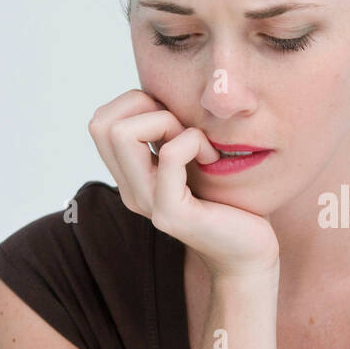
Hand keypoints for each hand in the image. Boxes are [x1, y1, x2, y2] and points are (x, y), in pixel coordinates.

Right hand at [88, 89, 279, 279]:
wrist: (249, 254)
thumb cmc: (230, 202)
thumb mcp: (193, 159)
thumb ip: (171, 136)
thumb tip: (162, 94)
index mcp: (131, 177)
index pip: (100, 121)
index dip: (135, 105)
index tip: (175, 121)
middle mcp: (131, 190)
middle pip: (102, 123)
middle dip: (146, 108)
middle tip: (184, 128)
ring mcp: (147, 203)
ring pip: (123, 133)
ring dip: (167, 122)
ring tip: (197, 142)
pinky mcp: (171, 214)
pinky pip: (169, 155)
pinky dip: (192, 141)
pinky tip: (212, 156)